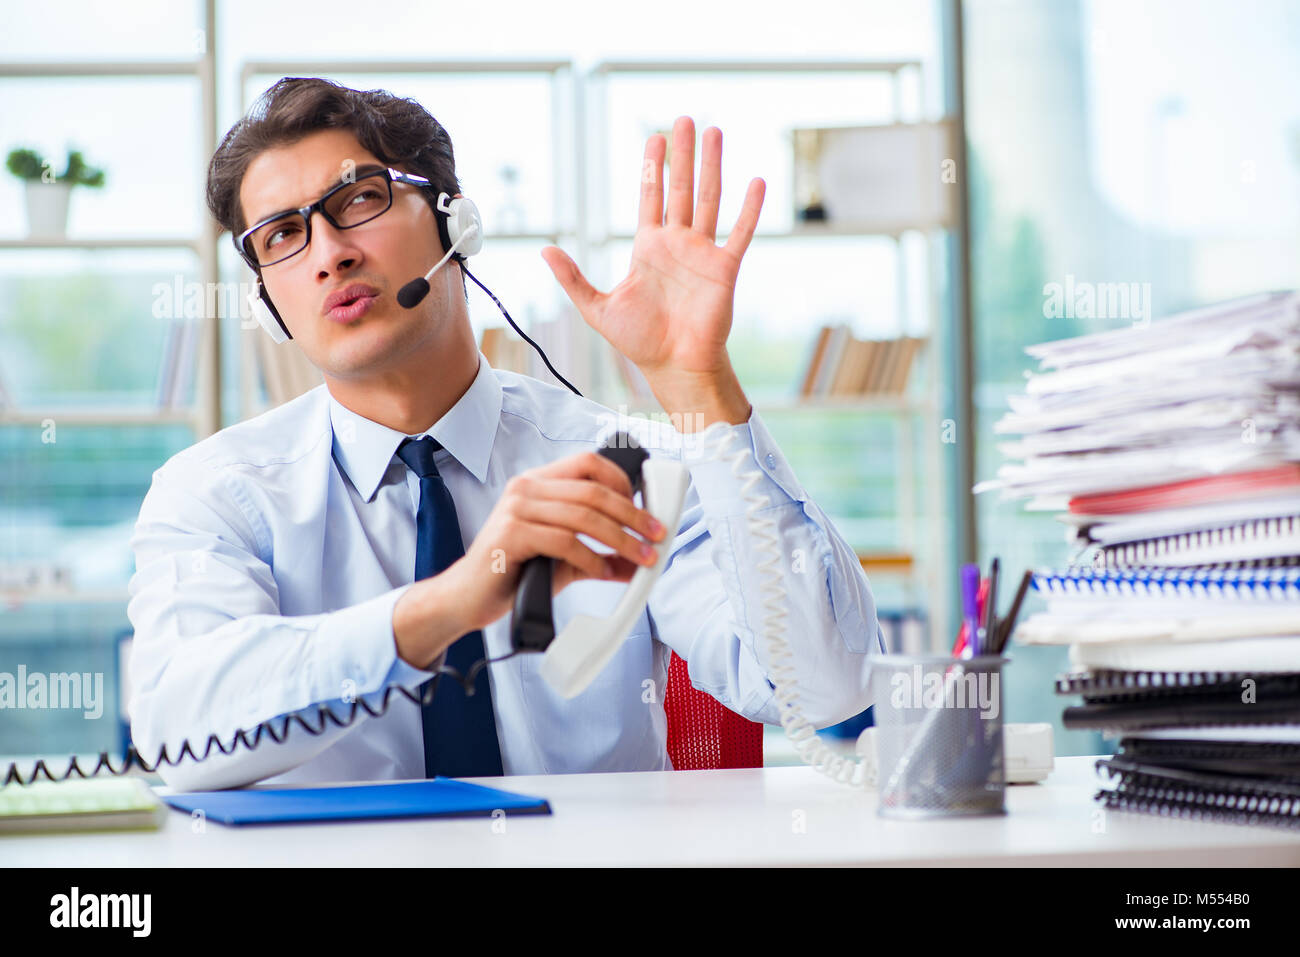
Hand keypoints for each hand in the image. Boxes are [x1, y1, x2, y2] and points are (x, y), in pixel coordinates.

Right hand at [441, 451, 667, 632]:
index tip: (645, 510)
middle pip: (593, 491)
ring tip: (639, 558)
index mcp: (538, 483)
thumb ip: (599, 555)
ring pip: (583, 516)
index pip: (589, 463)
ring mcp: (516, 509)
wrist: (467, 598)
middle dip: (632, 515)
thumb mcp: (565, 560)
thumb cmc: (513, 573)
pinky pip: (563, 541)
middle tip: (656, 537)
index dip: (623, 483)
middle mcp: (526, 488)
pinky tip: (602, 572)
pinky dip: (590, 558)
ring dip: (620, 539)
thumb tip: (637, 561)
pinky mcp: (511, 535)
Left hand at [540, 116, 762, 419]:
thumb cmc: (639, 341)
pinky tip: (756, 182)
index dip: (652, 167)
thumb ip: (572, 278)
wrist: (674, 366)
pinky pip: (740, 233)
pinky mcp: (725, 269)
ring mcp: (703, 254)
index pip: (650, 196)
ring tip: (714, 133)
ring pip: (710, 199)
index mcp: (649, 248)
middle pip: (681, 188)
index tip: (654, 136)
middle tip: (683, 120)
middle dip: (682, 154)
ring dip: (712, 166)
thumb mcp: (596, 308)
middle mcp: (678, 244)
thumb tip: (544, 250)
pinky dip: (749, 209)